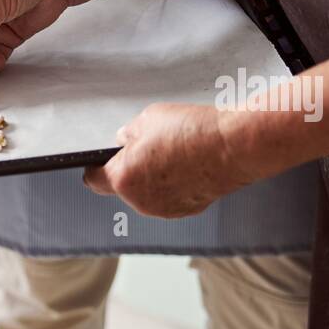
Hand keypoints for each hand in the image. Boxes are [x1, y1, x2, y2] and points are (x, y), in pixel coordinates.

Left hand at [83, 102, 257, 217]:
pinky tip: (188, 165)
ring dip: (152, 178)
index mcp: (123, 178)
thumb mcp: (148, 119)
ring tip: (173, 153)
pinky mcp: (186, 210)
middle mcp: (140, 201)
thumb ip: (128, 134)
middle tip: (148, 147)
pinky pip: (169, 197)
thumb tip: (124, 140)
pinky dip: (173, 184)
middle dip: (130, 169)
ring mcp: (164, 209)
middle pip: (123, 187)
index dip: (97, 167)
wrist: (235, 147)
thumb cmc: (194, 132)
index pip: (93, 180)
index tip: (101, 160)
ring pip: (147, 193)